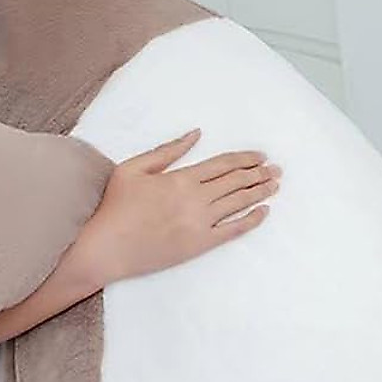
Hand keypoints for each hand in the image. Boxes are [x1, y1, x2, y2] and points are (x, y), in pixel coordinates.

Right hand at [78, 130, 280, 286]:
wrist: (106, 247)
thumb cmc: (114, 207)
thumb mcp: (133, 168)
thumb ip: (167, 151)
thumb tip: (195, 134)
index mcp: (180, 178)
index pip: (222, 164)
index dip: (244, 158)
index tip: (260, 156)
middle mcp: (195, 199)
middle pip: (235, 182)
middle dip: (258, 173)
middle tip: (276, 169)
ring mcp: (200, 223)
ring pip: (239, 203)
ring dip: (259, 192)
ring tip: (274, 184)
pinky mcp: (199, 245)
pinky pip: (233, 230)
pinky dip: (251, 220)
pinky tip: (263, 212)